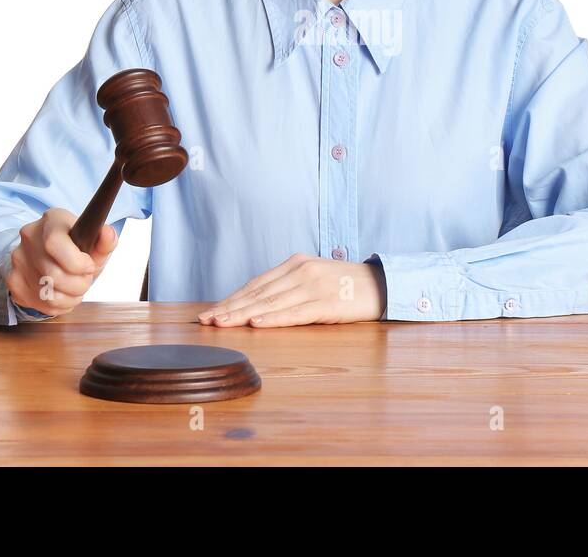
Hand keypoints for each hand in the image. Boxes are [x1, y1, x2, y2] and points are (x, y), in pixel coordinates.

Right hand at [5, 207, 117, 316]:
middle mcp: (29, 236)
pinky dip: (59, 305)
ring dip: (70, 297)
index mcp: (51, 220)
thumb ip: (105, 241)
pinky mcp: (14, 281)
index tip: (89, 267)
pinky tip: (63, 294)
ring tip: (76, 288)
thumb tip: (108, 233)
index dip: (76, 263)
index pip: (54, 244)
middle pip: (53, 274)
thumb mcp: (95, 243)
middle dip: (78, 284)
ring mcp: (18, 259)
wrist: (53, 256)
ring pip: (47, 294)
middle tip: (85, 280)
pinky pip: (39, 304)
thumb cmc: (77, 248)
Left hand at [197, 253, 386, 327]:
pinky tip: (257, 324)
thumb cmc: (345, 285)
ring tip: (221, 324)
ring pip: (270, 303)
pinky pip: (295, 313)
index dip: (231, 298)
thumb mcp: (313, 278)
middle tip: (206, 320)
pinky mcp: (327, 303)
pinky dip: (273, 319)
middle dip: (229, 308)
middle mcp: (301, 271)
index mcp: (295, 263)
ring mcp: (313, 286)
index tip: (210, 311)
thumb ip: (288, 286)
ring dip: (243, 315)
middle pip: (258, 293)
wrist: (382, 285)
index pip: (255, 283)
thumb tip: (256, 305)